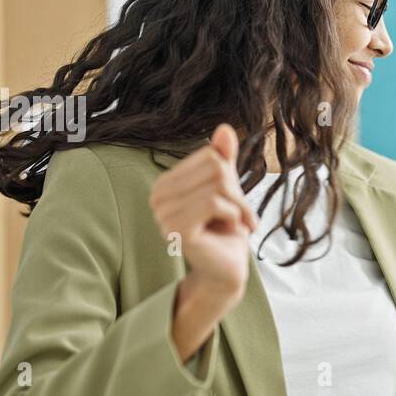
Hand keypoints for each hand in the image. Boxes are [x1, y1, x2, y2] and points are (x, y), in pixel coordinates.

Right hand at [150, 123, 259, 305]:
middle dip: (236, 193)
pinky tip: (227, 231)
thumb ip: (222, 158)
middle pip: (216, 168)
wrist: (227, 267)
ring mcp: (164, 214)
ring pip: (218, 187)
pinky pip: (215, 204)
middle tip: (236, 215)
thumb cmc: (225, 227)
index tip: (232, 203)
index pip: (210, 156)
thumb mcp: (227, 188)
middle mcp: (158, 196)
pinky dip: (233, 216)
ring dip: (238, 207)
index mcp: (165, 183)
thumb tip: (225, 128)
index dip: (231, 177)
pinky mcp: (178, 230)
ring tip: (232, 224)